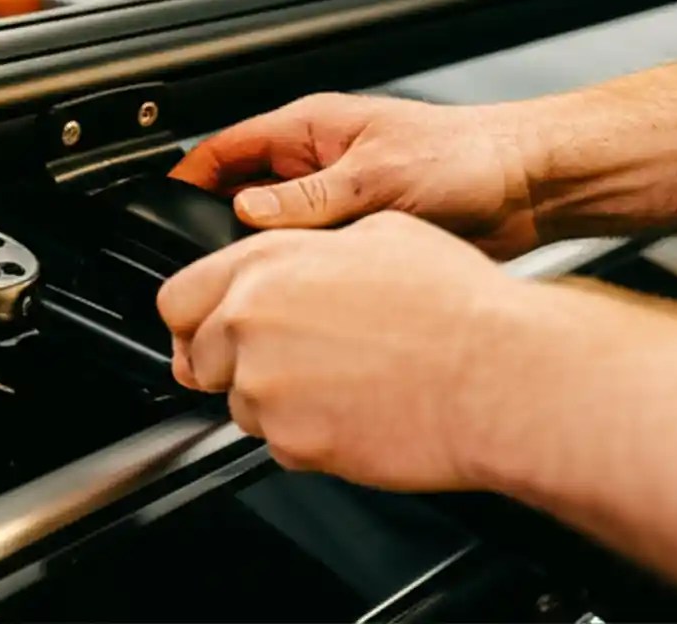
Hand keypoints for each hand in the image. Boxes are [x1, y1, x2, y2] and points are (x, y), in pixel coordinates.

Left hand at [156, 211, 517, 490]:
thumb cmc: (457, 306)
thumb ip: (310, 248)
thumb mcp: (380, 233)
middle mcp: (251, 320)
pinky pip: (277, 444)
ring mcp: (265, 385)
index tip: (206, 331)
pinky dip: (307, 435)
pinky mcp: (290, 441)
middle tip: (288, 362)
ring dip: (275, 400)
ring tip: (342, 382)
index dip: (194, 318)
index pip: (177, 298)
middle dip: (231, 362)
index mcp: (266, 263)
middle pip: (197, 356)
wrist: (499, 376)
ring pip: (239, 404)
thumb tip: (295, 258)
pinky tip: (355, 410)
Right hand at [169, 93, 542, 258]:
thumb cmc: (468, 155)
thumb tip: (250, 215)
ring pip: (275, 236)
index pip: (225, 151)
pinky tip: (294, 300)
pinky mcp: (358, 238)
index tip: (160, 213)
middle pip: (240, 197)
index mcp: (310, 129)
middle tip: (203, 267)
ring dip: (264, 258)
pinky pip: (310, 260)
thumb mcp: (378, 175)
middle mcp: (316, 165)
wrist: (528, 188)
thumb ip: (310, 197)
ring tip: (248, 287)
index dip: (187, 180)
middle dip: (219, 230)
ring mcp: (335, 203)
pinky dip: (299, 278)